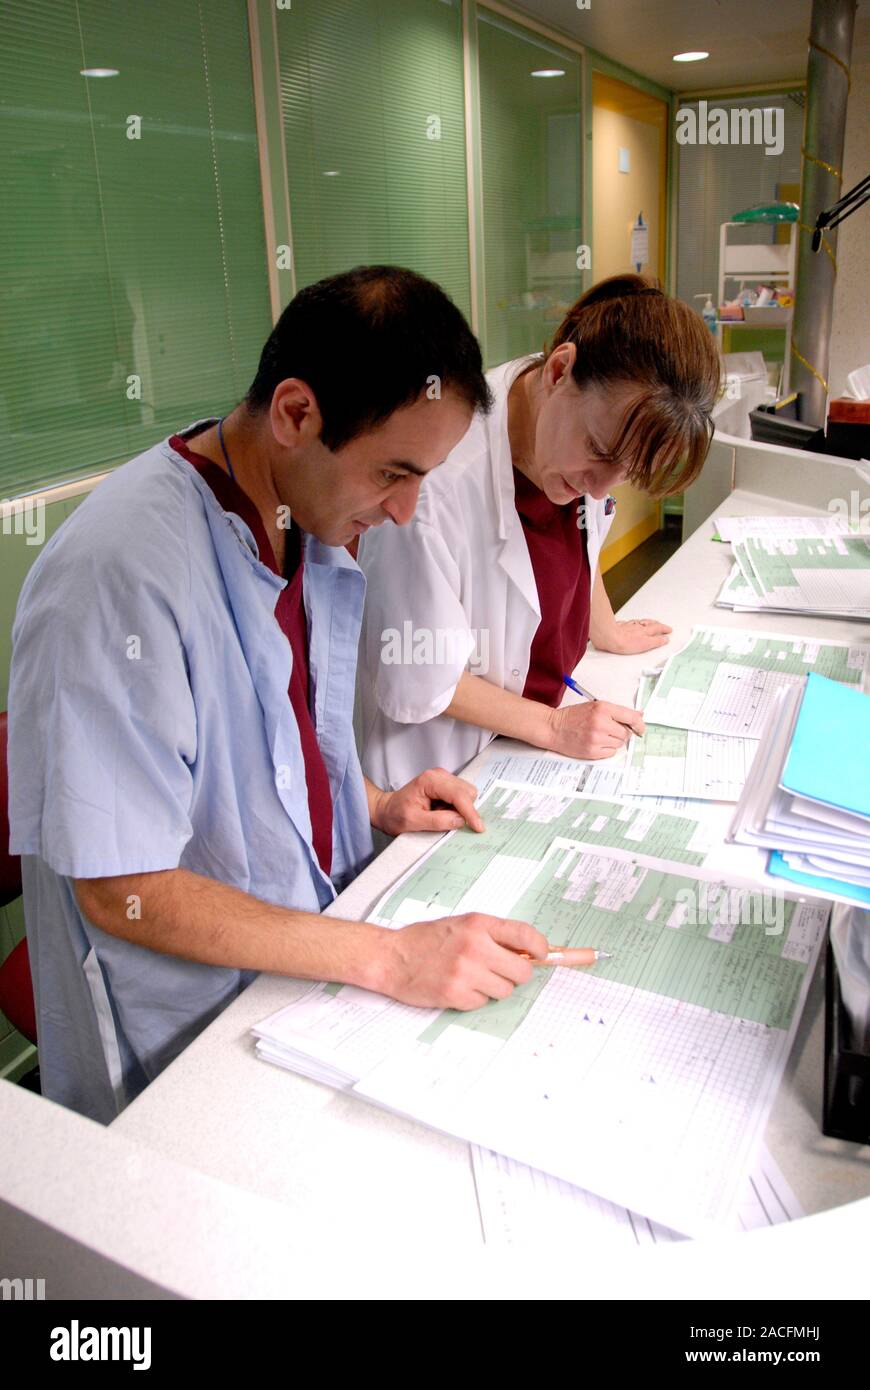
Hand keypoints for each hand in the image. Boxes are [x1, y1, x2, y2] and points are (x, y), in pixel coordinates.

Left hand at [371, 767, 484, 836]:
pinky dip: (456, 808)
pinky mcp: (446, 786)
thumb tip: (460, 821)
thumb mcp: (413, 822)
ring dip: (459, 809)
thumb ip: (438, 821)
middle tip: (444, 820)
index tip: (478, 827)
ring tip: (439, 815)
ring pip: (467, 794)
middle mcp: (439, 775)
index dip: (470, 812)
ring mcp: (444, 779)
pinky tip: (441, 812)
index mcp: (430, 780)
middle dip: (464, 810)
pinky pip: (461, 797)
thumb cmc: (395, 814)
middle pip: (467, 792)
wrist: (386, 809)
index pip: (459, 795)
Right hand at [381, 913, 548, 1009]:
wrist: (391, 957)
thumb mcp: (461, 925)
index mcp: (478, 924)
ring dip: (493, 988)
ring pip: (504, 990)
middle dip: (514, 974)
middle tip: (498, 970)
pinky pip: (482, 1003)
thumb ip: (492, 934)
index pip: (526, 936)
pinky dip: (473, 998)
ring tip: (472, 977)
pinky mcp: (455, 995)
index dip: (540, 948)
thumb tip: (529, 952)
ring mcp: (465, 972)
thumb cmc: (425, 940)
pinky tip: (457, 987)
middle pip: (522, 971)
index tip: (541, 955)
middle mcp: (475, 947)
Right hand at [546, 699, 644, 759]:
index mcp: (603, 708)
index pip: (631, 717)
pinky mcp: (592, 751)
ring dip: (613, 741)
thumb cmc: (573, 717)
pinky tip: (596, 743)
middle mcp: (601, 723)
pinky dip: (606, 749)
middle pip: (625, 733)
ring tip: (598, 736)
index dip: (639, 724)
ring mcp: (596, 738)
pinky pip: (610, 753)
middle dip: (620, 732)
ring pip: (619, 744)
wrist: (553, 727)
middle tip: (608, 730)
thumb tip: (639, 716)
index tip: (640, 728)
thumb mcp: (595, 707)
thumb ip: (616, 712)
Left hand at [599, 618, 671, 654]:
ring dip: (646, 622)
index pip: (658, 628)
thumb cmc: (625, 642)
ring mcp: (628, 626)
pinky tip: (632, 625)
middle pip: (650, 623)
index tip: (668, 630)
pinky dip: (633, 624)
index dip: (664, 629)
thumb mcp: (645, 644)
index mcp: (645, 631)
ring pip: (640, 622)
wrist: (609, 638)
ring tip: (649, 623)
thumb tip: (665, 639)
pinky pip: (629, 624)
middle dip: (657, 624)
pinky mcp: (620, 627)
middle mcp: (637, 627)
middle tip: (661, 625)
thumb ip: (656, 641)